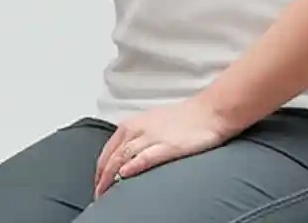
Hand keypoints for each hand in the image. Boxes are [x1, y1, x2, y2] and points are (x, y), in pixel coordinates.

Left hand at [93, 97, 237, 197]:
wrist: (209, 112)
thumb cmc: (185, 119)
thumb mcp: (152, 124)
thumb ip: (137, 139)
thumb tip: (125, 158)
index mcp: (132, 124)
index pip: (108, 150)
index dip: (100, 169)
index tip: (97, 183)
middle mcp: (138, 129)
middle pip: (111, 156)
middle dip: (102, 178)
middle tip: (98, 194)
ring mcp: (152, 137)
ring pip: (123, 158)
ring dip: (111, 177)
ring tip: (105, 192)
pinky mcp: (168, 146)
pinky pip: (145, 157)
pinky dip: (132, 166)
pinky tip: (125, 175)